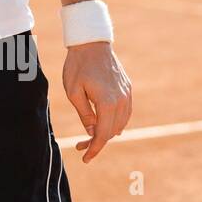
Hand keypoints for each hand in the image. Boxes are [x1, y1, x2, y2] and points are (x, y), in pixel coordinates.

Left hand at [63, 42, 132, 163]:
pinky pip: (125, 112)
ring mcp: (127, 94)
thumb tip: (92, 132)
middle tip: (81, 146)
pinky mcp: (127, 89)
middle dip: (98, 142)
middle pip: (113, 131)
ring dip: (108, 132)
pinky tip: (103, 122)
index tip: (85, 158)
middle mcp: (121, 101)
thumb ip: (84, 114)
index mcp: (107, 103)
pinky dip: (116, 121)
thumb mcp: (73, 92)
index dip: (94, 149)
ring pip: (121, 123)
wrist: (91, 43)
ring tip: (90, 134)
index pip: (104, 134)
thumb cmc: (78, 66)